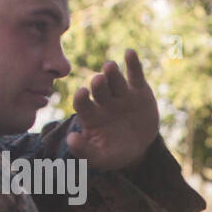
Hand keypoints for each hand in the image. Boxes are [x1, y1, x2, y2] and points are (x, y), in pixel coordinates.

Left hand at [66, 50, 160, 170]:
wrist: (140, 148)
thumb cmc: (115, 152)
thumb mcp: (100, 158)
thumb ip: (84, 152)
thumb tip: (71, 139)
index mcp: (91, 115)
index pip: (83, 104)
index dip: (81, 98)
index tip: (83, 94)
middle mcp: (104, 101)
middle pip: (99, 89)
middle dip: (99, 84)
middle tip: (99, 80)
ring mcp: (121, 94)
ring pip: (115, 80)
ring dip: (112, 72)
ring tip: (110, 67)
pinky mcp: (139, 90)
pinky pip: (135, 75)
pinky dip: (133, 63)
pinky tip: (130, 53)